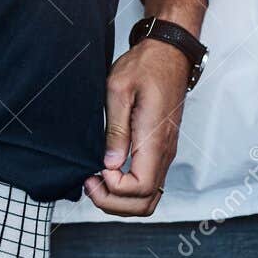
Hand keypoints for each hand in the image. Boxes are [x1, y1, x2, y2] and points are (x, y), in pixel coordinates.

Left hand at [83, 0, 204, 218]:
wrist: (168, 54)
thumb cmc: (144, 66)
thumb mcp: (119, 90)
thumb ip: (115, 130)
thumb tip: (108, 163)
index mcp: (155, 140)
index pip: (140, 188)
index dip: (114, 189)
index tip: (95, 170)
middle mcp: (164, 152)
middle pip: (145, 203)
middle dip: (114, 203)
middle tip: (89, 183)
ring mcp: (165, 153)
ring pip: (149, 198)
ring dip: (121, 199)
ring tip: (96, 180)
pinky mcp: (161, 149)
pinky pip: (149, 183)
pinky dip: (128, 189)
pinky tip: (107, 172)